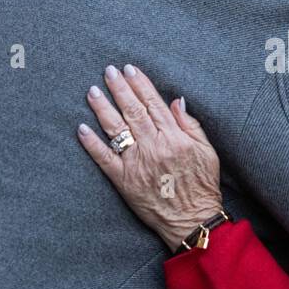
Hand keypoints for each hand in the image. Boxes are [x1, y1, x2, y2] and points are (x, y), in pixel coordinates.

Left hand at [77, 63, 223, 251]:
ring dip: (102, 108)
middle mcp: (153, 146)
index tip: (129, 69)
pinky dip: (92, 143)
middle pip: (132, 111)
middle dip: (119, 88)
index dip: (140, 84)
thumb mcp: (207, 150)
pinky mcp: (124, 181)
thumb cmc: (202, 185)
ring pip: (116, 129)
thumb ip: (190, 124)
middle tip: (108, 72)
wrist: (192, 219)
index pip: (153, 103)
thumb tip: (176, 100)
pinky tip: (82, 128)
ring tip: (92, 92)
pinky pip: (104, 159)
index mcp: (174, 137)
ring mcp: (136, 163)